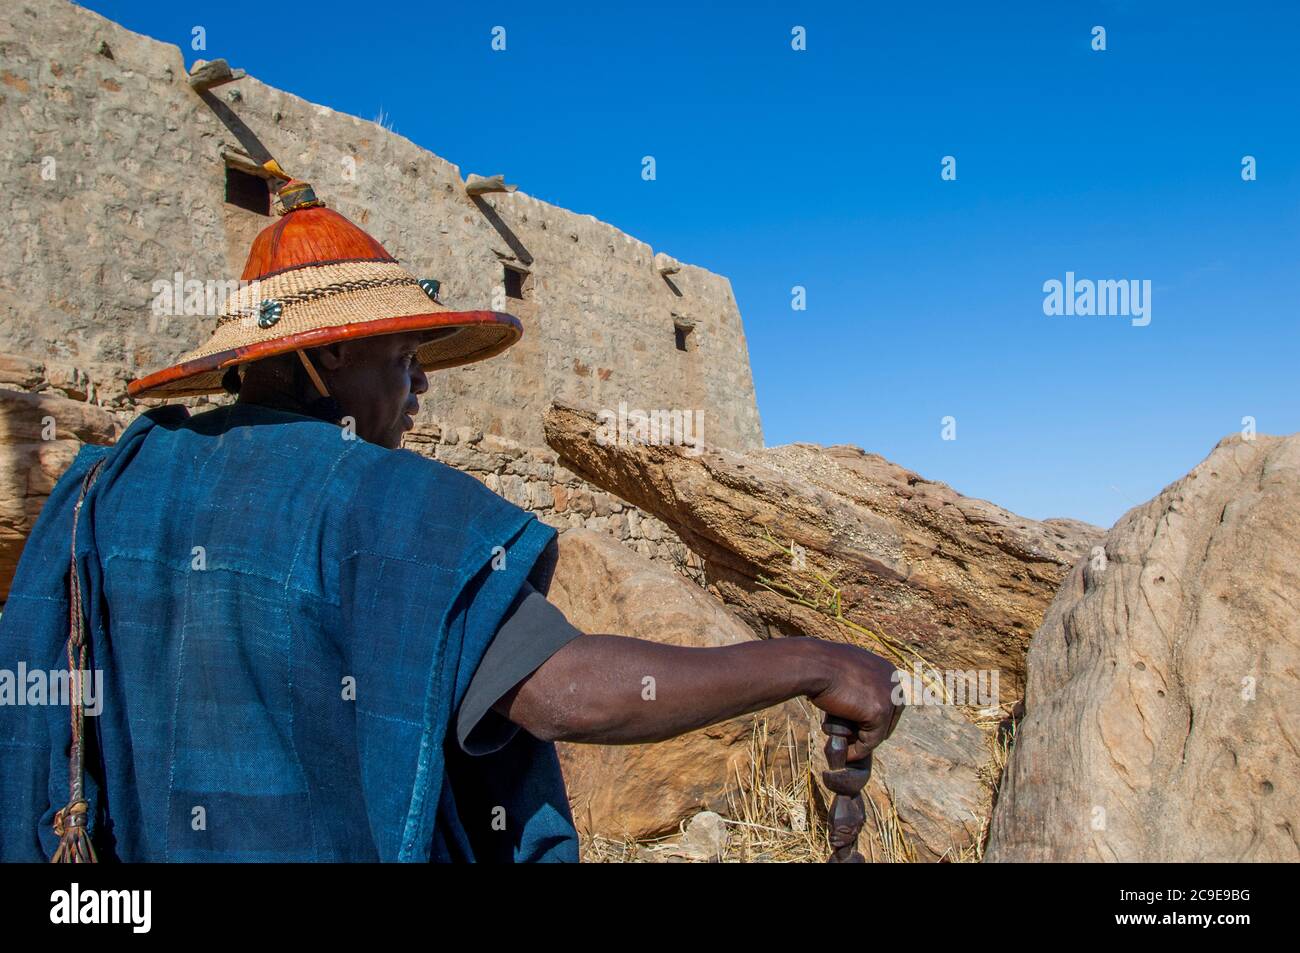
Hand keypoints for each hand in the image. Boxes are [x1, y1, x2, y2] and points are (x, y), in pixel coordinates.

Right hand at [805, 641, 904, 759]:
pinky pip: (871, 740)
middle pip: (889, 716)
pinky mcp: (879, 712)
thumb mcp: (847, 668)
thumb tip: (857, 695)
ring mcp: (888, 697)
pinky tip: (847, 755)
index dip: (874, 716)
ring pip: (880, 730)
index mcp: (887, 670)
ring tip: (848, 748)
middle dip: (872, 729)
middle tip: (853, 740)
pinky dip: (859, 750)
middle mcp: (894, 682)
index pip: (889, 701)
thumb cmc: (821, 665)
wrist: (813, 665)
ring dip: (864, 741)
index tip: (860, 727)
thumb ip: (857, 680)